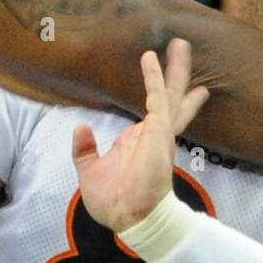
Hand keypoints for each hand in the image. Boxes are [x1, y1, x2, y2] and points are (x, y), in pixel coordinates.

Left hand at [73, 38, 209, 232]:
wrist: (129, 218)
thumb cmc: (114, 203)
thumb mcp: (91, 172)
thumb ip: (86, 151)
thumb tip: (81, 128)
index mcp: (140, 142)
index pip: (156, 112)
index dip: (163, 94)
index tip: (170, 80)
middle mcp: (153, 134)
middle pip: (169, 96)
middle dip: (177, 73)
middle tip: (181, 47)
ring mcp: (157, 132)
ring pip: (170, 92)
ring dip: (175, 68)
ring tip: (180, 43)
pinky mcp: (156, 133)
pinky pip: (156, 99)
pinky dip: (154, 78)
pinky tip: (150, 59)